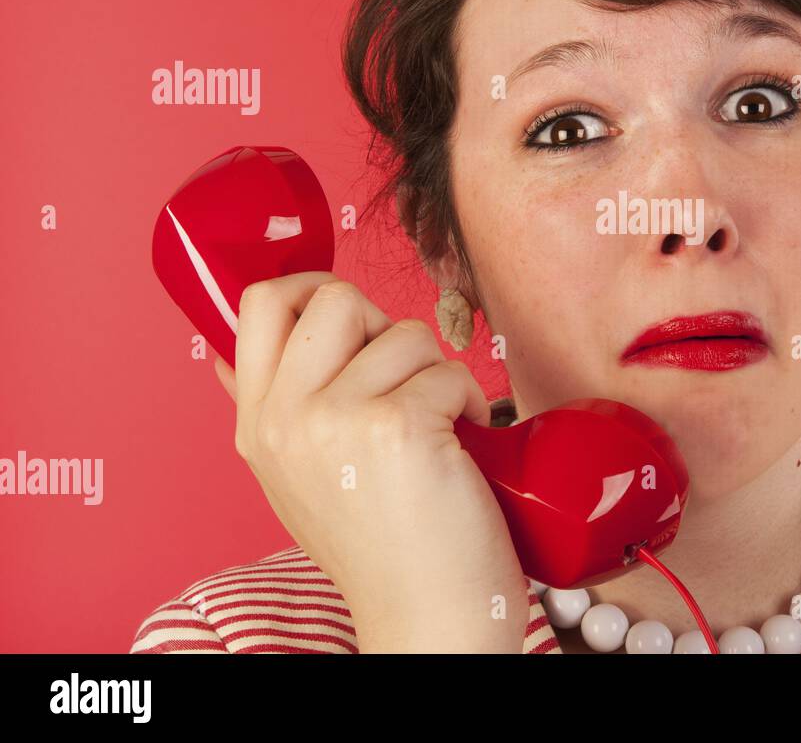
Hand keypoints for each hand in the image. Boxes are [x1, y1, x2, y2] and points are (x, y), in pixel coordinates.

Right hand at [213, 272, 528, 651]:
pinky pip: (448, 371)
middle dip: (386, 326)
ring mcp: (334, 420)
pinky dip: (469, 403)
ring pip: (404, 332)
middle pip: (333, 297)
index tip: (354, 323)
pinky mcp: (395, 427)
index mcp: (256, 426)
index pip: (259, 305)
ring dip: (436, 374)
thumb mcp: (294, 477)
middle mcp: (284, 420)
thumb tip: (225, 351)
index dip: (312, 289)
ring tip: (436, 429)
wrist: (425, 616)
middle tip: (404, 380)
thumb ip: (271, 410)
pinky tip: (460, 449)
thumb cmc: (379, 547)